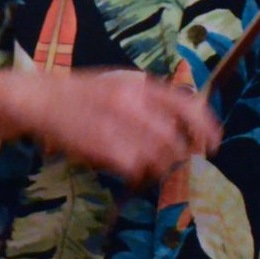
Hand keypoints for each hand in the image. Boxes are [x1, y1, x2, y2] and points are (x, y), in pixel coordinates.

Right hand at [17, 69, 221, 185]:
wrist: (44, 99)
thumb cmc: (86, 93)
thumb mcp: (124, 85)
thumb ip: (153, 100)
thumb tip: (186, 121)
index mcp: (143, 85)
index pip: (188, 104)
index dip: (206, 126)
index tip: (215, 143)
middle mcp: (135, 102)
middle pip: (174, 140)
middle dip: (181, 156)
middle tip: (178, 163)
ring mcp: (118, 124)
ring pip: (156, 157)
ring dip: (159, 168)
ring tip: (150, 167)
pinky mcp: (102, 145)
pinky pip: (133, 168)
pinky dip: (136, 173)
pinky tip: (128, 169)